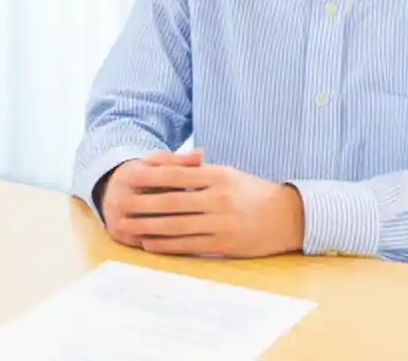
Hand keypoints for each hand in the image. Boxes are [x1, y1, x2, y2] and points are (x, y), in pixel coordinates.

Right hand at [99, 149, 202, 248]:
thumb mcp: (159, 162)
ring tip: (202, 230)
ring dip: (177, 231)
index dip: (188, 187)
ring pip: (152, 228)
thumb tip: (200, 153)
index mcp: (132, 175)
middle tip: (210, 215)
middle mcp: (120, 198)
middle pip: (158, 207)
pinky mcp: (119, 236)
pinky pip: (145, 243)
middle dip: (184, 211)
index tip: (209, 192)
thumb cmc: (145, 174)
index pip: (163, 182)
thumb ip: (179, 160)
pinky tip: (187, 243)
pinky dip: (166, 244)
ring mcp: (117, 218)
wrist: (114, 190)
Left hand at [112, 152, 304, 257]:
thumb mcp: (228, 173)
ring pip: (177, 225)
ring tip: (127, 226)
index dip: (151, 176)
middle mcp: (219, 199)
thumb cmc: (253, 192)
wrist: (288, 218)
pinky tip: (149, 243)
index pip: (177, 175)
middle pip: (172, 201)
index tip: (129, 176)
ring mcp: (221, 223)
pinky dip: (166, 244)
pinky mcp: (224, 244)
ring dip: (148, 227)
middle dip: (142, 204)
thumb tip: (163, 162)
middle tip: (119, 205)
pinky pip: (188, 245)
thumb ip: (196, 170)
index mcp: (219, 176)